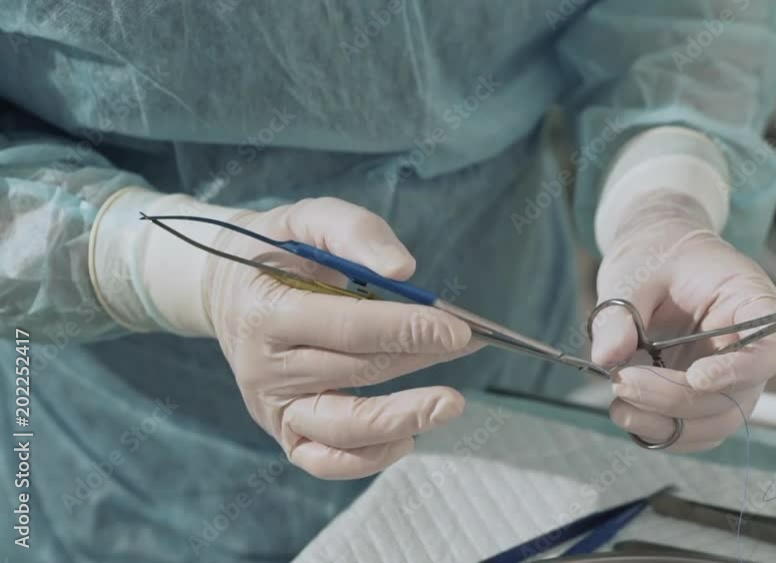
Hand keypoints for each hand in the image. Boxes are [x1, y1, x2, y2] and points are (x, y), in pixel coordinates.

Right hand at [199, 198, 481, 478]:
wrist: (227, 287)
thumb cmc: (277, 250)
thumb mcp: (308, 218)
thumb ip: (353, 231)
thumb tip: (404, 270)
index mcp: (267, 312)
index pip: (346, 328)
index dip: (405, 329)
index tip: (457, 329)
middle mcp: (265, 367)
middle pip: (355, 371)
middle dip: (418, 357)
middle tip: (469, 345)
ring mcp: (273, 405)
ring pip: (341, 427)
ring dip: (402, 418)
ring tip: (450, 404)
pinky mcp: (284, 429)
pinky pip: (325, 460)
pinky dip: (368, 458)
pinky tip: (409, 435)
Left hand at [590, 192, 775, 451]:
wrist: (655, 259)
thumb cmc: (656, 257)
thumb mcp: (633, 273)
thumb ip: (620, 313)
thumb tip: (606, 357)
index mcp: (750, 300)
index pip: (774, 346)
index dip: (741, 370)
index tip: (695, 377)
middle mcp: (750, 347)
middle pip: (737, 396)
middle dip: (676, 399)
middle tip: (622, 382)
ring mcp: (731, 378)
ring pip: (716, 423)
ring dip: (666, 425)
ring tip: (619, 406)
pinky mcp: (704, 398)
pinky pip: (694, 430)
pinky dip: (660, 432)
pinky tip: (627, 414)